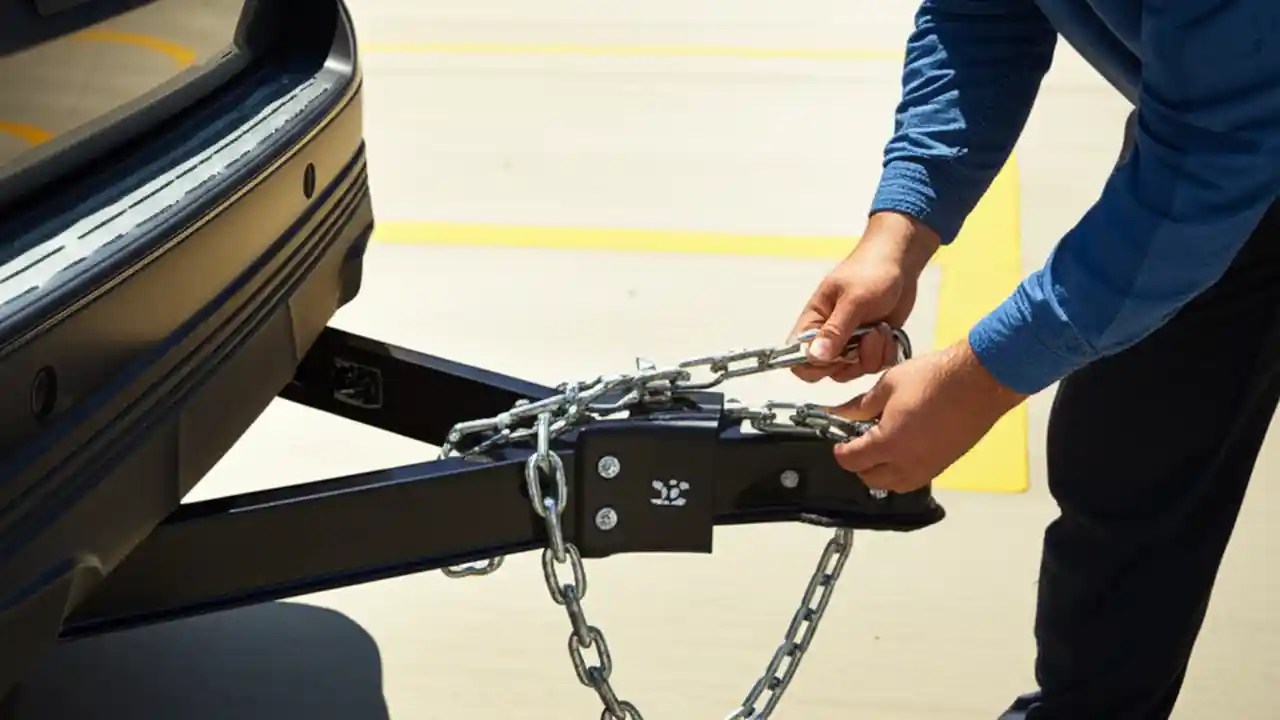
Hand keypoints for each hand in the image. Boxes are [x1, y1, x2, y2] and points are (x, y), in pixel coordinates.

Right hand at [790, 212, 939, 383]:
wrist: (900, 263)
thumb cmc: (870, 272)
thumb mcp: (853, 300)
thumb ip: (835, 330)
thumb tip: (815, 356)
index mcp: (813, 322)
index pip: (797, 358)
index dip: (812, 366)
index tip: (836, 356)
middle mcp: (829, 337)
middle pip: (828, 371)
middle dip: (851, 361)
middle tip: (867, 337)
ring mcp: (850, 343)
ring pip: (854, 370)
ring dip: (872, 354)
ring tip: (880, 329)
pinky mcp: (871, 346)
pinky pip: (875, 365)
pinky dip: (885, 353)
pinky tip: (889, 332)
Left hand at [827, 340, 1026, 492]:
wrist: (980, 381)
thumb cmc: (934, 378)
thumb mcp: (889, 385)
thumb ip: (862, 405)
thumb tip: (841, 412)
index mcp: (888, 444)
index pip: (852, 461)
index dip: (841, 451)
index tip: (839, 442)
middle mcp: (907, 464)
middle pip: (871, 479)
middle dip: (859, 464)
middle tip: (858, 443)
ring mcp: (928, 468)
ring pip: (894, 485)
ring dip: (881, 473)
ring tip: (880, 448)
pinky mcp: (945, 464)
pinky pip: (915, 479)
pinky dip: (902, 472)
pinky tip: (904, 449)